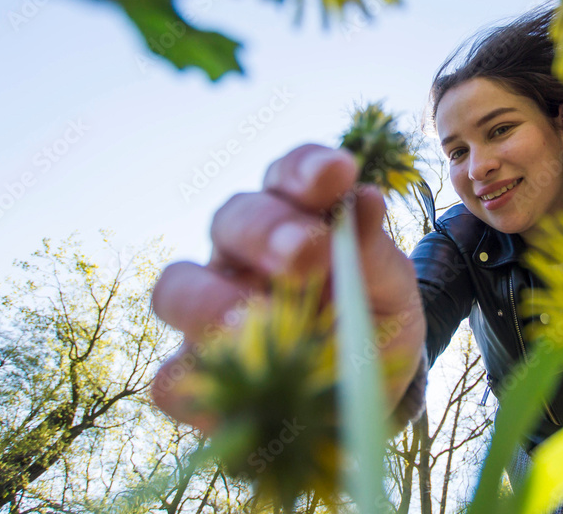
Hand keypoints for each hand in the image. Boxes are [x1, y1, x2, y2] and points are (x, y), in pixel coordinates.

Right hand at [150, 144, 426, 431]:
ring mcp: (209, 313)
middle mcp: (242, 254)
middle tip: (308, 251)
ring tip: (256, 318)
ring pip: (176, 287)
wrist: (371, 392)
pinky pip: (171, 378)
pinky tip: (240, 391)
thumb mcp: (391, 290)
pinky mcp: (193, 377)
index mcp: (295, 218)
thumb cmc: (375, 322)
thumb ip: (375, 254)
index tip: (339, 172)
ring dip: (212, 299)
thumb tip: (366, 200)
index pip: (288, 176)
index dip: (305, 169)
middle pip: (231, 220)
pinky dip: (197, 381)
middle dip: (267, 229)